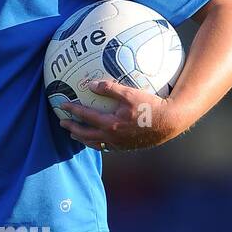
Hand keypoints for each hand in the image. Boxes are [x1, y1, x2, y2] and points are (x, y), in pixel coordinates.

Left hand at [56, 78, 183, 151]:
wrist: (169, 123)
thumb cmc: (150, 106)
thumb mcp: (130, 93)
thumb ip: (110, 88)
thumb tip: (91, 85)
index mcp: (109, 124)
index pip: (85, 116)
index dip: (73, 110)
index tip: (62, 105)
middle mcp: (111, 137)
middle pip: (85, 134)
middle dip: (72, 129)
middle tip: (62, 123)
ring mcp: (118, 144)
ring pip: (94, 143)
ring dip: (82, 138)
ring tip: (75, 135)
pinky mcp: (127, 147)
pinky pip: (106, 147)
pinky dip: (96, 143)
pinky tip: (97, 139)